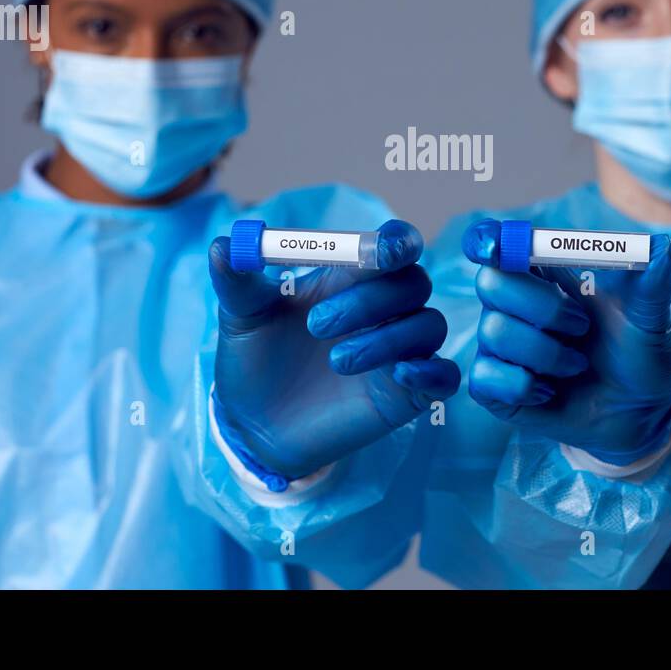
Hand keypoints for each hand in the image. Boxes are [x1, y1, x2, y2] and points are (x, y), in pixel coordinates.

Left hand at [210, 219, 459, 482]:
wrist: (253, 426)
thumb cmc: (254, 360)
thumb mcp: (240, 316)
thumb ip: (236, 279)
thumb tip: (225, 245)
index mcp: (350, 278)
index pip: (393, 245)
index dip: (396, 243)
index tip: (384, 251)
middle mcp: (384, 310)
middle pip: (413, 282)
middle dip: (371, 299)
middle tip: (317, 325)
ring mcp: (400, 351)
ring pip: (429, 325)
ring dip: (388, 338)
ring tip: (336, 363)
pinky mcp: (408, 394)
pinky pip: (445, 376)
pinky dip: (432, 371)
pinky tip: (398, 375)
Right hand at [461, 218, 670, 465]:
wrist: (637, 414)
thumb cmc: (637, 355)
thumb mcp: (650, 319)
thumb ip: (652, 283)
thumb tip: (663, 246)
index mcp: (547, 273)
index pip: (502, 243)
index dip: (490, 239)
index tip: (494, 247)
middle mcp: (516, 304)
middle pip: (491, 282)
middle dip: (542, 306)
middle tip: (582, 326)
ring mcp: (502, 345)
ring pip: (494, 331)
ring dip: (546, 353)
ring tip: (578, 365)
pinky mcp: (494, 385)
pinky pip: (486, 376)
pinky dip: (524, 386)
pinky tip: (549, 392)